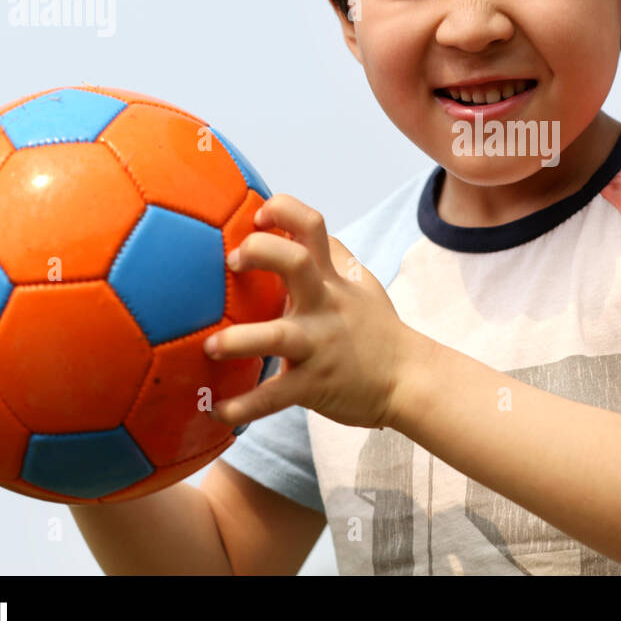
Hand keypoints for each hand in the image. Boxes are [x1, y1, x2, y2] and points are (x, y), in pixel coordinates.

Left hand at [203, 193, 424, 430]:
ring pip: (277, 336)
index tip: (258, 216)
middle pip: (295, 263)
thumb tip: (304, 231)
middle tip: (232, 262)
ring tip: (211, 346)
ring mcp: (318, 345)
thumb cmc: (379, 330)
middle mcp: (324, 305)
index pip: (311, 226)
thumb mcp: (363, 285)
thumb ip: (334, 257)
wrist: (409, 380)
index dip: (282, 210)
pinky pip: (273, 397)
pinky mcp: (313, 384)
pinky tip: (215, 411)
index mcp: (332, 280)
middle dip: (259, 252)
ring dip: (238, 340)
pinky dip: (243, 406)